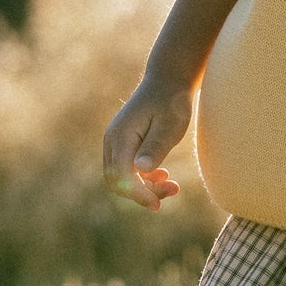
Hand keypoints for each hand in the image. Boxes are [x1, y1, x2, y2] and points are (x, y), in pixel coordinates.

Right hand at [103, 75, 192, 210]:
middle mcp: (112, 141)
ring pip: (121, 177)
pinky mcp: (122, 144)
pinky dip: (143, 178)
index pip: (122, 176)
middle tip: (172, 190)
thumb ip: (156, 146)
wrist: (167, 81)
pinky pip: (126, 169)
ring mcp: (114, 142)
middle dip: (141, 193)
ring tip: (173, 185)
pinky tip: (163, 174)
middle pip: (117, 181)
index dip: (138, 194)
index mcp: (122, 136)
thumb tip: (141, 168)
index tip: (158, 204)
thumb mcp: (170, 125)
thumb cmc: (171, 102)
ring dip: (144, 187)